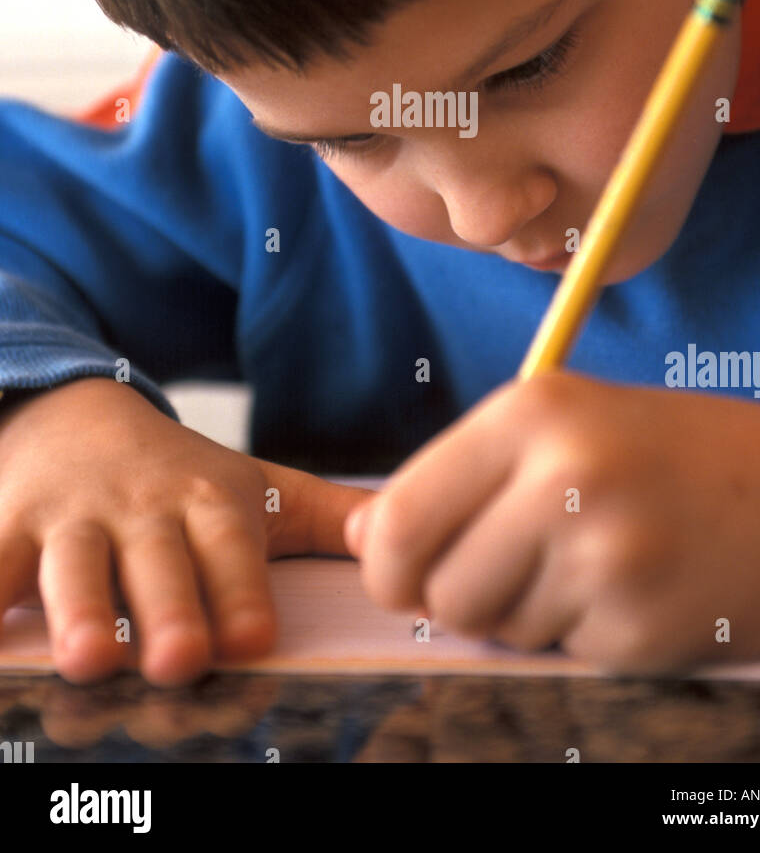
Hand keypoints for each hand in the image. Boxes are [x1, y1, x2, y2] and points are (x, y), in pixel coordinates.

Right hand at [0, 378, 372, 686]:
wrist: (75, 414)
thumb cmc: (178, 475)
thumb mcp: (255, 485)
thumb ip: (327, 515)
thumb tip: (404, 536)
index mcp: (207, 501)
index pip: (231, 546)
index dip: (243, 592)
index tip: (256, 639)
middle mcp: (142, 509)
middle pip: (157, 561)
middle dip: (170, 608)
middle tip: (181, 659)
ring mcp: (71, 518)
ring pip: (74, 566)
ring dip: (80, 611)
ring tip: (89, 659)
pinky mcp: (7, 527)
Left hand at [344, 370, 759, 672]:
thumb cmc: (671, 451)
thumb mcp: (564, 426)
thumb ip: (458, 478)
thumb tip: (354, 540)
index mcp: (529, 412)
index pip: (395, 521)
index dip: (389, 564)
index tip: (411, 571)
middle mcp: (562, 477)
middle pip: (438, 594)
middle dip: (462, 597)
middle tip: (519, 567)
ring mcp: (607, 556)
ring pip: (497, 631)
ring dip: (529, 614)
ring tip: (592, 563)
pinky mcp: (643, 627)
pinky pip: (565, 655)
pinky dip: (589, 635)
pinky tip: (638, 588)